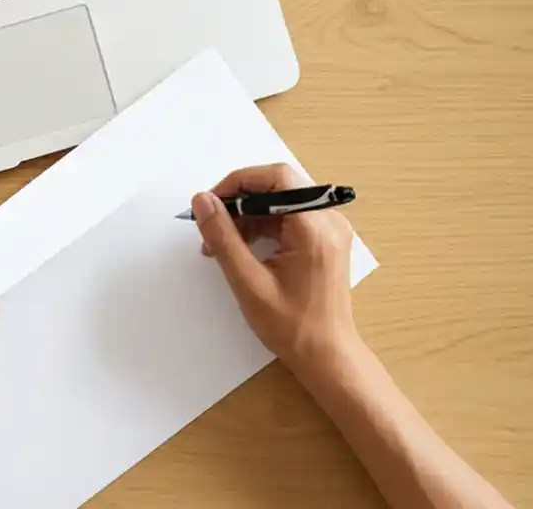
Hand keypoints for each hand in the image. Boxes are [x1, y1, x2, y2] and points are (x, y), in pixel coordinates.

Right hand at [192, 164, 357, 374]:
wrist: (327, 355)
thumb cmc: (292, 326)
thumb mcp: (248, 282)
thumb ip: (223, 237)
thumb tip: (202, 201)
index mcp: (315, 228)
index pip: (277, 178)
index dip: (238, 182)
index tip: (210, 203)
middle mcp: (329, 220)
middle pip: (279, 186)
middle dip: (240, 200)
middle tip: (212, 223)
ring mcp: (330, 229)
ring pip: (281, 201)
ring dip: (248, 215)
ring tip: (221, 243)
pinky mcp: (325, 240)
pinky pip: (289, 217)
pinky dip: (262, 226)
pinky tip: (241, 247)